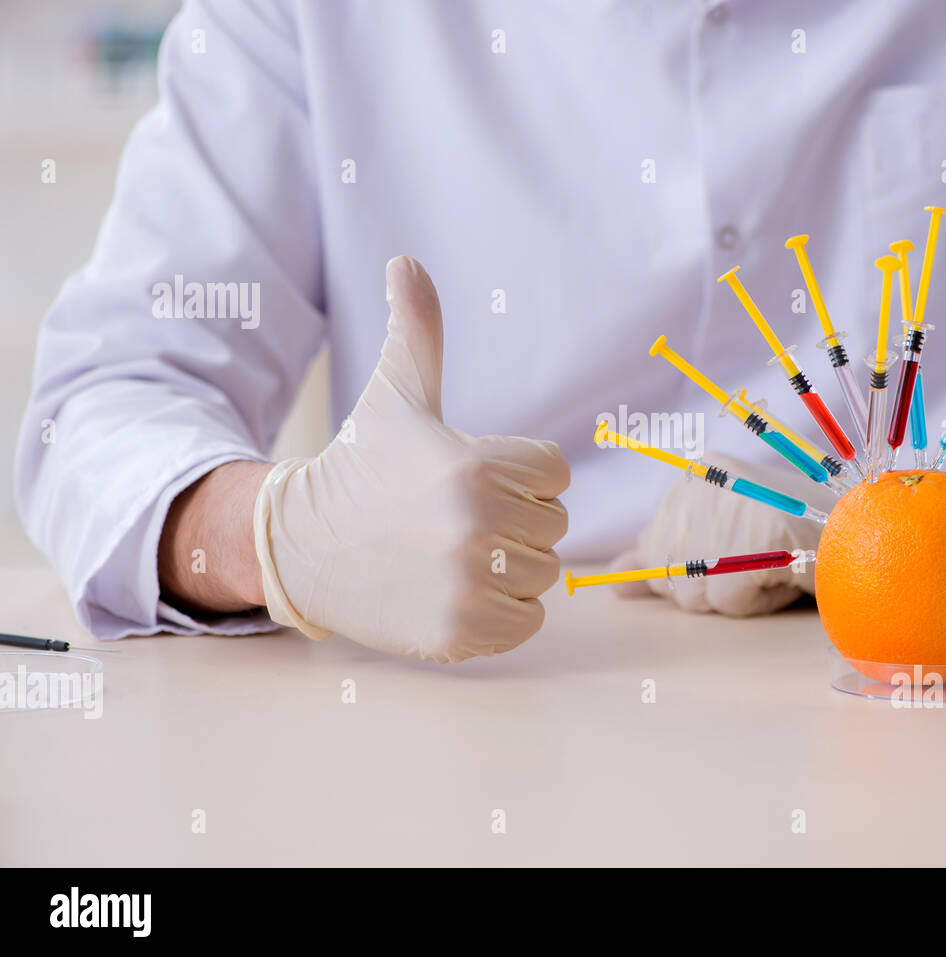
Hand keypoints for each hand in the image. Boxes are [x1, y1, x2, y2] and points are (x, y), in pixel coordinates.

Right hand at [253, 256, 569, 660]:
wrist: (302, 545)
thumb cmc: (361, 464)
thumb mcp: (393, 395)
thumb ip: (416, 330)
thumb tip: (406, 261)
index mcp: (476, 466)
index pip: (555, 474)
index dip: (518, 474)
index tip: (469, 476)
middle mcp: (477, 527)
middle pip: (552, 526)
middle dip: (514, 519)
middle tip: (455, 518)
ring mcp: (467, 586)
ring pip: (541, 575)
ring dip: (508, 567)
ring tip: (452, 553)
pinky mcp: (459, 634)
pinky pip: (525, 623)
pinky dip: (500, 613)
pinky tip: (454, 590)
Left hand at [612, 451, 828, 615]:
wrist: (863, 534)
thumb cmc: (796, 539)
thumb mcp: (722, 542)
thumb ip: (664, 557)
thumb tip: (612, 578)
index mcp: (692, 476)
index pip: (653, 551)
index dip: (694, 569)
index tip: (739, 551)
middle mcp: (701, 483)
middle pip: (669, 577)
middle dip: (713, 586)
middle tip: (759, 559)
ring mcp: (727, 506)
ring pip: (696, 594)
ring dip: (737, 596)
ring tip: (774, 564)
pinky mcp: (754, 534)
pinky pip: (730, 601)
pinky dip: (760, 601)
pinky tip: (785, 572)